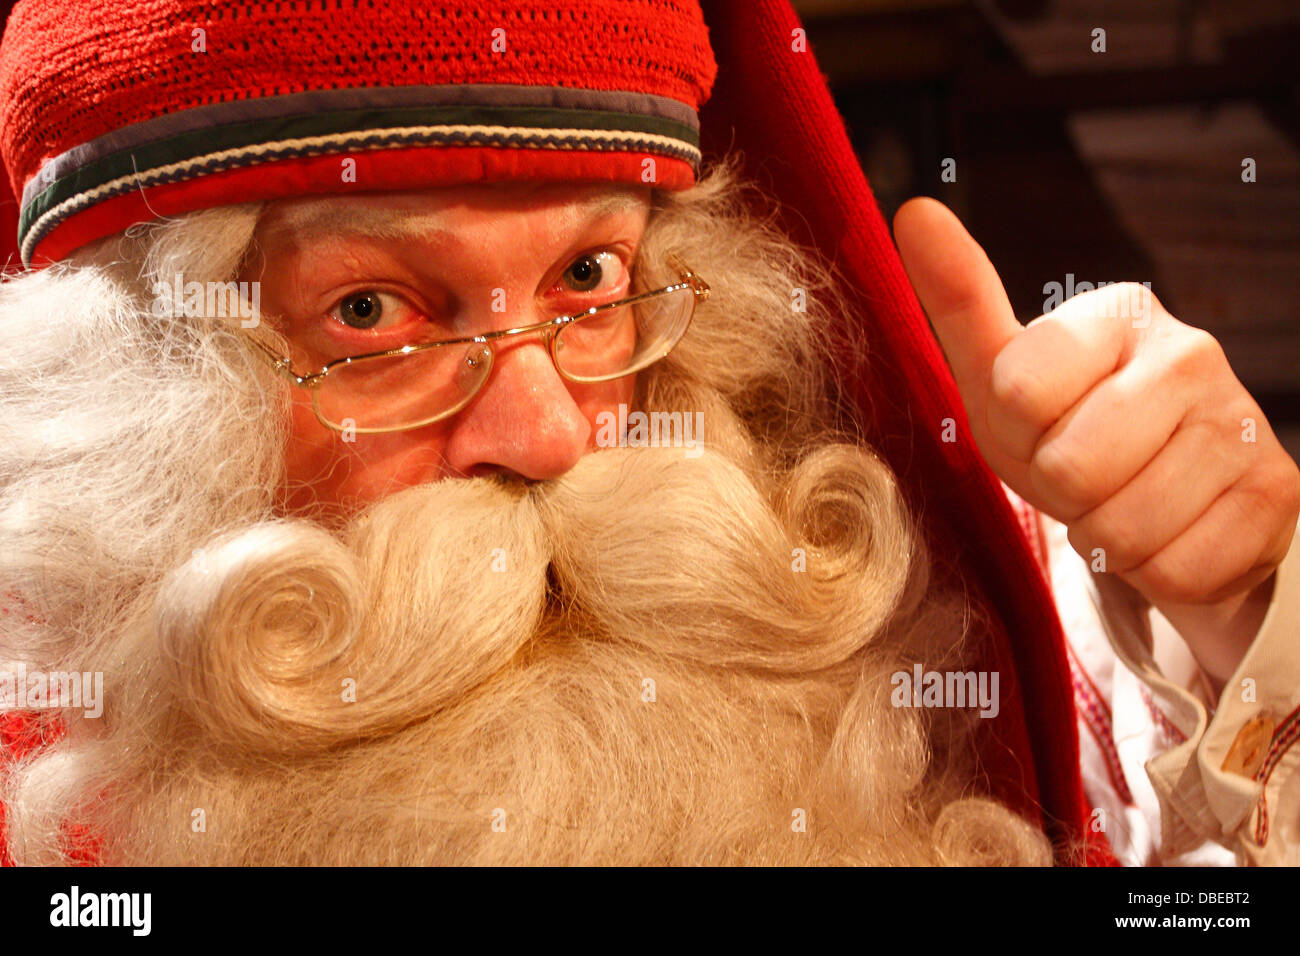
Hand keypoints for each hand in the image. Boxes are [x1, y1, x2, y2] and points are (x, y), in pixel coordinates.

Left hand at [892, 198, 1299, 682]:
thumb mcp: (1001, 377)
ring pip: (1123, 528)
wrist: (1173, 504)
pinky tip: (1172, 533)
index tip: (1042, 427)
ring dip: (1108, 538)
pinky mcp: (1274, 495)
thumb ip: (960, 300)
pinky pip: (1176, 571)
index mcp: (1117, 313)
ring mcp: (1241, 422)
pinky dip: (1157, 574)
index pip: (1017, 392)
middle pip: (1070, 467)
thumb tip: (913, 212)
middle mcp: (1189, 352)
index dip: (1017, 434)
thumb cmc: (1071, 432)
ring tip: (1126, 504)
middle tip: (1086, 479)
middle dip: (1064, 494)